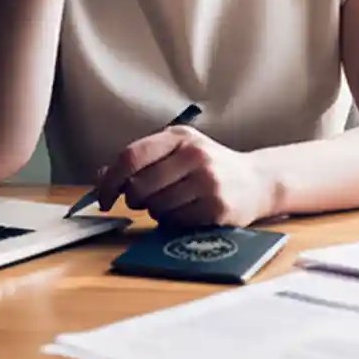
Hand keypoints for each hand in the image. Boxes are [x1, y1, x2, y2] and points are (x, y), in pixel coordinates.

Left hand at [95, 125, 274, 226]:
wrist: (257, 181)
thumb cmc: (209, 167)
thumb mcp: (178, 152)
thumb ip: (142, 160)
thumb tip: (101, 177)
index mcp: (179, 137)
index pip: (131, 156)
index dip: (110, 180)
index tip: (103, 197)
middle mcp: (194, 155)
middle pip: (140, 185)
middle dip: (134, 199)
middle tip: (142, 201)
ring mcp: (207, 181)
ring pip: (157, 207)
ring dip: (155, 211)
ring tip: (171, 203)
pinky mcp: (217, 207)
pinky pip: (176, 221)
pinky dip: (173, 221)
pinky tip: (186, 211)